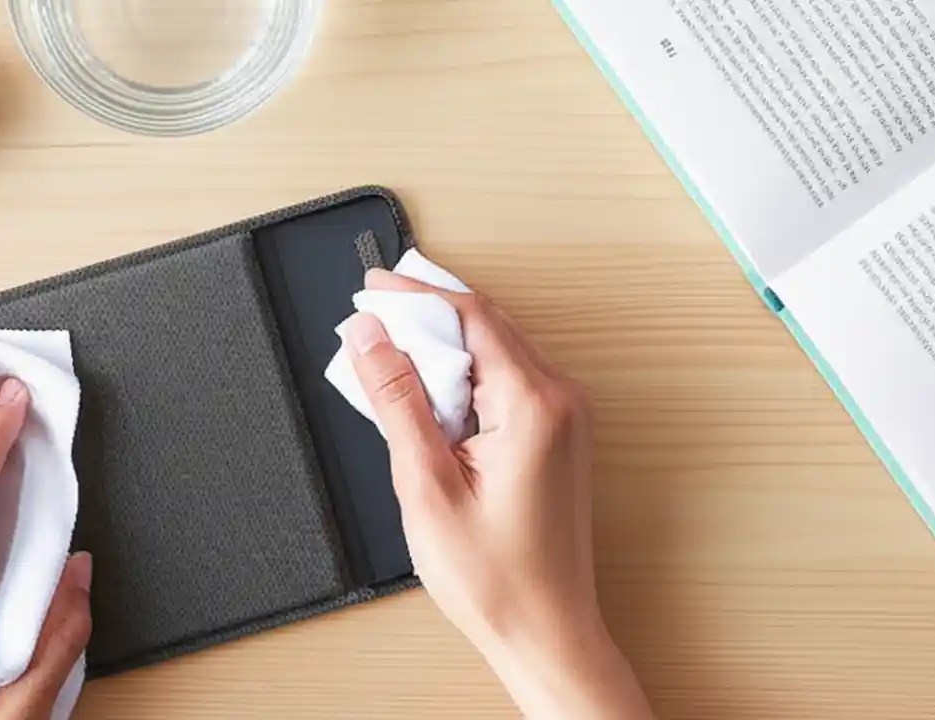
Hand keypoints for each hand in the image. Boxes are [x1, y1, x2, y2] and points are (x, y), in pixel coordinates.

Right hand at [345, 272, 653, 718]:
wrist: (545, 631)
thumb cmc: (496, 578)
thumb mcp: (426, 484)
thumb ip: (397, 400)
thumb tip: (372, 338)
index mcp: (534, 406)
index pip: (470, 319)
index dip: (415, 296)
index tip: (372, 289)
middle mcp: (560, 401)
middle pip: (485, 329)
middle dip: (424, 318)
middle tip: (370, 316)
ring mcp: (564, 418)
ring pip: (494, 354)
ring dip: (440, 349)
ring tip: (387, 356)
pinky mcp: (556, 435)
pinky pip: (505, 383)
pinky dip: (461, 379)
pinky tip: (424, 393)